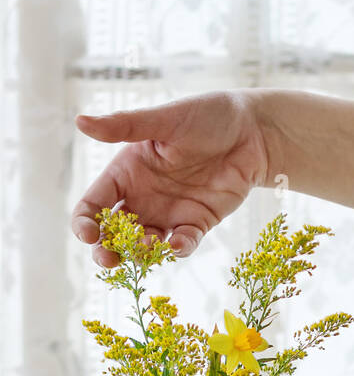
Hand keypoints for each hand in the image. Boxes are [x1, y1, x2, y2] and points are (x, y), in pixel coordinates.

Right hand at [71, 91, 269, 264]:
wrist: (252, 132)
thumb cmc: (206, 116)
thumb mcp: (163, 120)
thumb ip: (124, 126)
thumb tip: (80, 121)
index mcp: (127, 172)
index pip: (94, 203)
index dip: (85, 222)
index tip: (88, 234)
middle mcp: (143, 196)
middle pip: (114, 234)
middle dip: (107, 250)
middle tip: (109, 259)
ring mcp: (170, 213)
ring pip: (146, 245)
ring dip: (142, 252)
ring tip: (148, 245)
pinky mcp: (197, 223)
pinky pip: (182, 244)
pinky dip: (177, 249)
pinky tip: (177, 244)